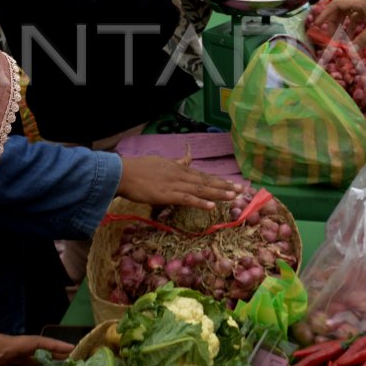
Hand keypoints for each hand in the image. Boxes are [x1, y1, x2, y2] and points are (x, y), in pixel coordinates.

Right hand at [117, 156, 237, 208]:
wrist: (123, 173)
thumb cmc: (138, 169)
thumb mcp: (161, 162)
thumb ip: (175, 163)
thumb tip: (186, 160)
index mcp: (179, 168)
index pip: (202, 175)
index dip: (218, 180)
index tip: (232, 183)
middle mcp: (180, 175)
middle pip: (206, 181)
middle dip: (224, 186)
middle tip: (241, 190)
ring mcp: (175, 184)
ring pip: (201, 189)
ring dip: (218, 193)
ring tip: (233, 196)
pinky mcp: (167, 194)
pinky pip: (187, 199)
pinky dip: (200, 202)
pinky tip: (212, 205)